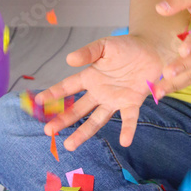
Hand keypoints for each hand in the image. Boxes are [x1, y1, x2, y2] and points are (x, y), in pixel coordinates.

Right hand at [33, 34, 165, 151]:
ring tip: (70, 145)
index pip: (68, 87)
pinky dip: (127, 129)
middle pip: (78, 109)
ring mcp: (115, 99)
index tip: (38, 102)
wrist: (152, 48)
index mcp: (90, 77)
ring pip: (96, 119)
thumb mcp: (105, 46)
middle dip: (63, 120)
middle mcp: (100, 92)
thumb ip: (88, 52)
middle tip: (48, 131)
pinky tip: (124, 141)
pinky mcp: (132, 102)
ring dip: (84, 132)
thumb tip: (69, 59)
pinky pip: (129, 118)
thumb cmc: (126, 47)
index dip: (53, 94)